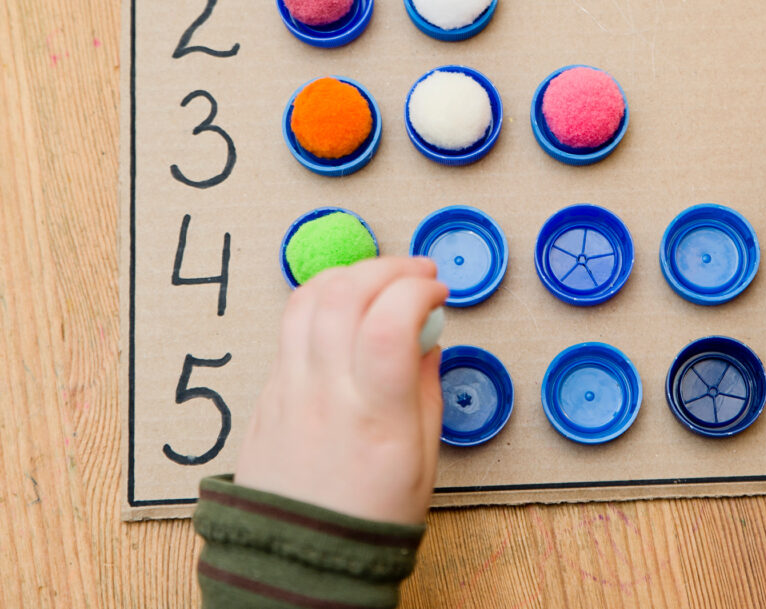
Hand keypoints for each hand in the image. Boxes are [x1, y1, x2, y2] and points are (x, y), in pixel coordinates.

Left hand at [234, 256, 448, 523]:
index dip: (419, 290)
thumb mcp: (424, 458)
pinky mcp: (267, 391)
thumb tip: (427, 337)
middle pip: (344, 294)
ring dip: (349, 273)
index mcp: (375, 416)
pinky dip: (321, 300)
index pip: (389, 322)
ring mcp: (289, 388)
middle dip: (388, 266)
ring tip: (377, 279)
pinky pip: (288, 325)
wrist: (301, 558)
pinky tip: (345, 309)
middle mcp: (326, 393)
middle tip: (416, 273)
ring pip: (306, 299)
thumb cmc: (368, 518)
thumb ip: (426, 388)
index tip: (439, 293)